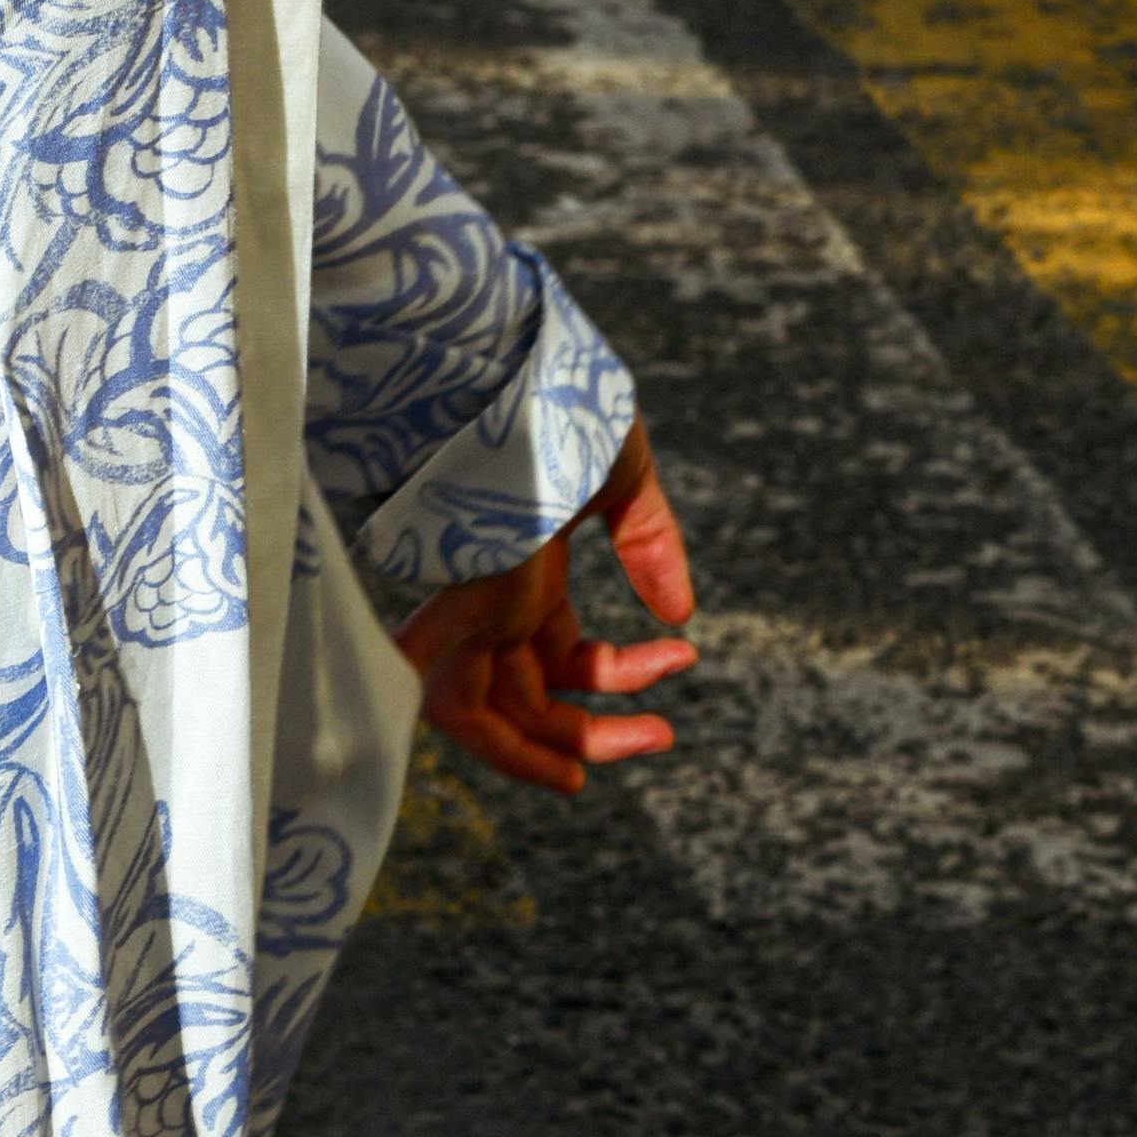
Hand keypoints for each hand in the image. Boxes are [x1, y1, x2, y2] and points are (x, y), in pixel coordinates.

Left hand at [399, 419, 697, 800]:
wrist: (505, 366)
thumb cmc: (553, 401)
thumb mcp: (621, 474)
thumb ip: (650, 541)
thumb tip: (681, 615)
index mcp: (520, 566)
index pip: (558, 648)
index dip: (617, 671)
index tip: (681, 656)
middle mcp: (489, 593)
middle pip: (529, 691)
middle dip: (591, 727)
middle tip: (663, 735)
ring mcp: (472, 602)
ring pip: (495, 713)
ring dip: (557, 749)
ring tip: (620, 760)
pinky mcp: (460, 606)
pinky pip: (455, 703)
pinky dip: (505, 747)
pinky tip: (566, 770)